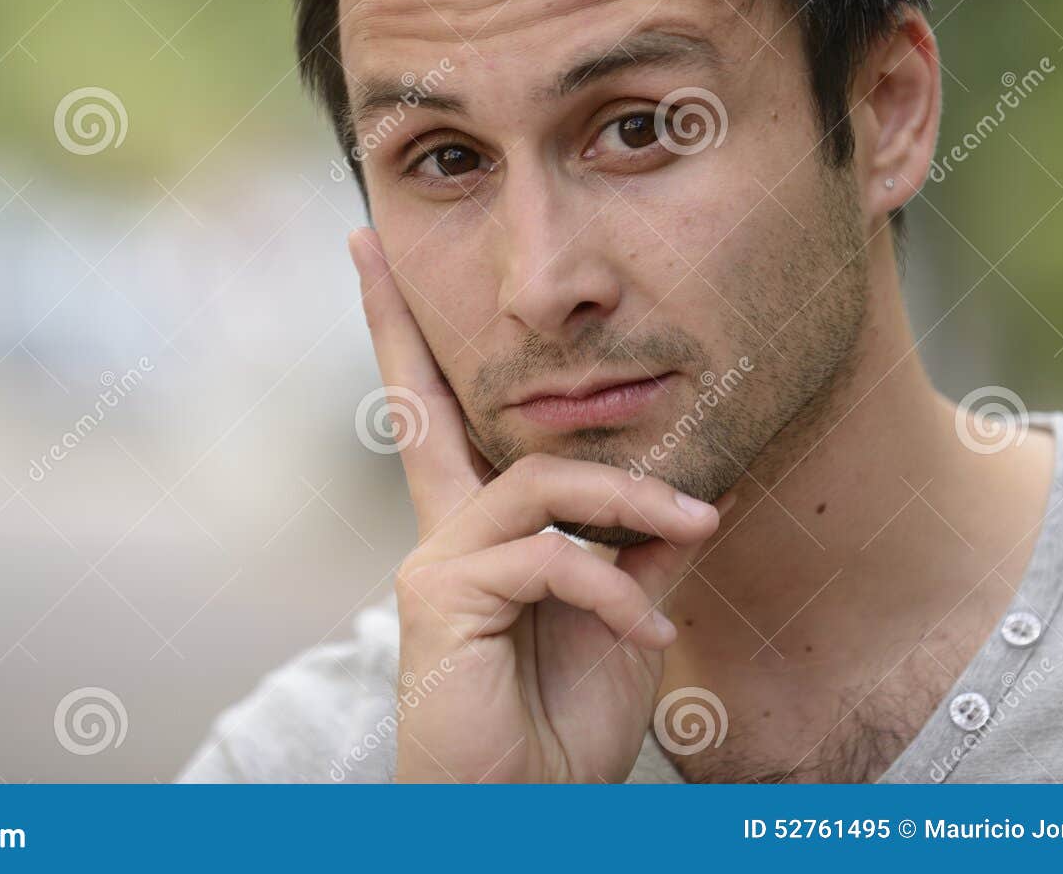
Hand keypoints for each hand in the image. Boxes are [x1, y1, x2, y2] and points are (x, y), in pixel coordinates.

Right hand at [346, 227, 728, 782]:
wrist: (527, 816)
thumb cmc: (563, 729)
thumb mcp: (621, 621)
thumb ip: (639, 551)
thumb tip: (684, 499)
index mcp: (480, 536)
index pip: (447, 428)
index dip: (414, 350)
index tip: (374, 269)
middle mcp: (443, 536)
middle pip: (421, 409)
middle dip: (396, 324)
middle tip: (366, 246)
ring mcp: (436, 564)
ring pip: (540, 481)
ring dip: (631, 497)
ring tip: (696, 524)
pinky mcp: (443, 597)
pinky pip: (549, 555)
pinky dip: (614, 586)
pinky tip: (649, 628)